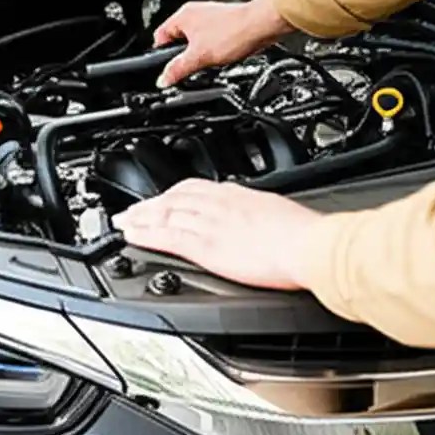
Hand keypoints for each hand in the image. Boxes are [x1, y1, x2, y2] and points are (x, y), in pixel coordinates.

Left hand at [113, 179, 320, 289]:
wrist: (309, 244)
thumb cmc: (304, 233)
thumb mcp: (278, 211)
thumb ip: (260, 214)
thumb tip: (259, 220)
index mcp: (237, 195)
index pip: (196, 189)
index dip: (174, 194)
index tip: (163, 198)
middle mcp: (218, 204)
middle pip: (174, 198)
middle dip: (149, 204)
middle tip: (131, 211)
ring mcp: (209, 223)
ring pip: (164, 214)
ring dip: (140, 217)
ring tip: (124, 223)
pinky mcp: (205, 245)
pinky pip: (166, 236)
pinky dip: (145, 234)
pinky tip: (133, 236)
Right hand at [152, 0, 293, 87]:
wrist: (262, 25)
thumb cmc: (234, 31)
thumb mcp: (199, 57)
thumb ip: (178, 69)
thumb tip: (163, 79)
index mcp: (182, 16)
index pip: (160, 37)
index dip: (161, 55)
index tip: (166, 69)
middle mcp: (195, 14)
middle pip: (178, 41)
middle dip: (184, 56)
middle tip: (191, 67)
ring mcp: (211, 19)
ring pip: (196, 42)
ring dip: (201, 54)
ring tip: (210, 61)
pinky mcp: (224, 25)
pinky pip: (212, 41)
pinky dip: (214, 51)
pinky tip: (222, 57)